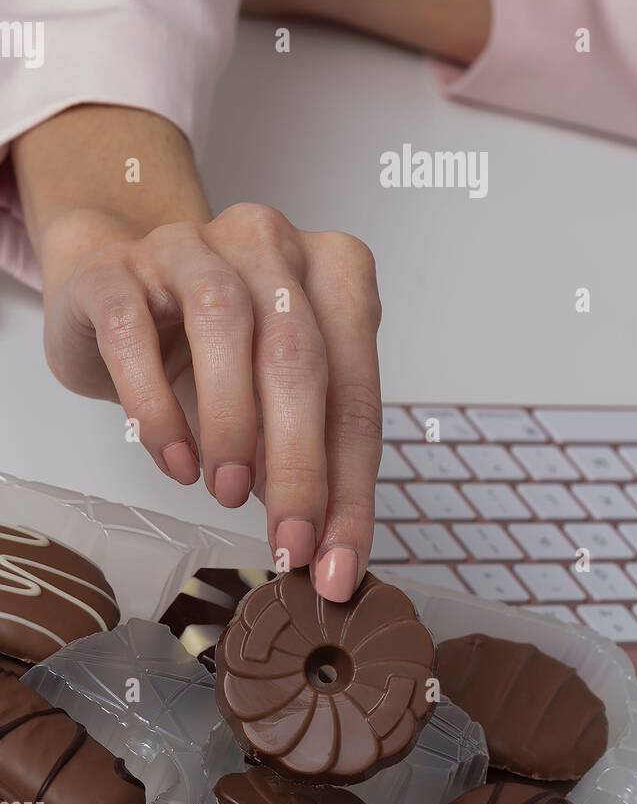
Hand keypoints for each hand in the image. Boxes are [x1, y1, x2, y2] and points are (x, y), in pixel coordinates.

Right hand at [41, 201, 382, 602]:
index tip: (340, 563)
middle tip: (291, 543)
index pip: (356, 385)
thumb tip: (329, 548)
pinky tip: (171, 458)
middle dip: (301, 463)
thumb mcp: (273, 396)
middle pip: (299, 353)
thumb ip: (307, 453)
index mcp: (333, 267)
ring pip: (224, 321)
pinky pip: (135, 330)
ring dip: (232, 420)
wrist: (113, 292)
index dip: (352, 482)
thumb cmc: (209, 349)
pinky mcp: (117, 268)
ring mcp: (190, 244)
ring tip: (226, 492)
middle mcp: (269, 241)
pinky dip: (156, 403)